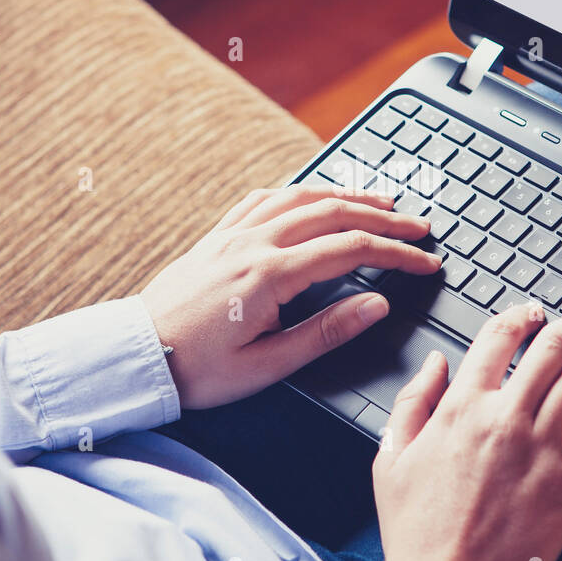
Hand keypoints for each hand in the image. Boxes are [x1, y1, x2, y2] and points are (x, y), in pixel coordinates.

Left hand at [139, 184, 439, 409]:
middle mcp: (253, 243)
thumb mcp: (268, 364)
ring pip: (301, 196)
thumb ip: (327, 331)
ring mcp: (232, 234)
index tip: (426, 261)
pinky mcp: (216, 237)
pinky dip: (299, 190)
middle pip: (333, 212)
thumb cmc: (197, 370)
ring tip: (381, 200)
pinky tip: (312, 195)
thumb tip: (376, 304)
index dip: (397, 253)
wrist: (136, 358)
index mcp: (270, 275)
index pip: (351, 249)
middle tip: (418, 226)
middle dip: (384, 216)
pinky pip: (264, 198)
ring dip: (347, 194)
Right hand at [372, 302, 561, 560]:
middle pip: (548, 352)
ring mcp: (540, 451)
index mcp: (460, 410)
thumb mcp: (391, 457)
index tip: (530, 313)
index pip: (497, 341)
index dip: (519, 317)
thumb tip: (433, 364)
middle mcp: (504, 421)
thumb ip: (413, 402)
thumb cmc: (416, 530)